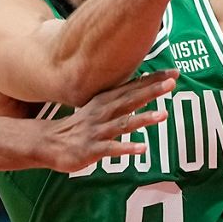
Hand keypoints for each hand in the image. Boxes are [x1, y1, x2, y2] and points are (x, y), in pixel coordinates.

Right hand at [47, 70, 177, 172]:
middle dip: (152, 91)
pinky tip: (142, 149)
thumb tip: (143, 90)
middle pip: (131, 99)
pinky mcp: (92, 149)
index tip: (174, 72)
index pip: (133, 87)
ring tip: (163, 115)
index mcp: (106, 101)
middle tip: (172, 82)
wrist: (48, 142)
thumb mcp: (99, 108)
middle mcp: (103, 112)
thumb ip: (120, 100)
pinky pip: (112, 149)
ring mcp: (98, 131)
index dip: (154, 80)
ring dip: (143, 118)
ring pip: (124, 123)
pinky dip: (127, 148)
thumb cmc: (80, 126)